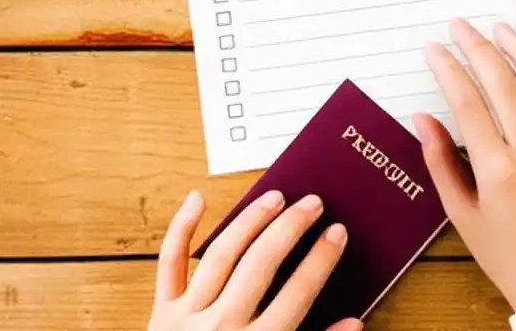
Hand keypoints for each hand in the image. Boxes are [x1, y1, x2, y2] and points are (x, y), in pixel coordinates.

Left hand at [148, 189, 361, 330]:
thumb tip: (354, 323)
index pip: (298, 293)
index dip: (321, 259)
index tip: (338, 232)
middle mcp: (223, 328)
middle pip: (262, 265)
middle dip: (291, 228)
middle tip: (313, 203)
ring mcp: (188, 317)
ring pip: (222, 255)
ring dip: (250, 220)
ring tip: (275, 197)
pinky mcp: (160, 313)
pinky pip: (170, 263)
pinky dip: (182, 228)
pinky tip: (198, 198)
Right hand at [414, 19, 515, 312]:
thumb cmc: (508, 255)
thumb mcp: (461, 213)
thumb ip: (440, 162)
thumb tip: (423, 119)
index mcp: (497, 170)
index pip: (467, 101)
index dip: (447, 69)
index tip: (434, 50)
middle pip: (501, 82)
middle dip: (476, 47)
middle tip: (460, 28)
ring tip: (500, 28)